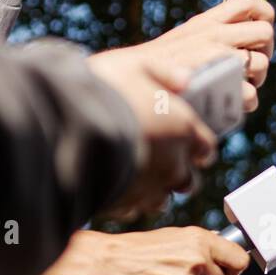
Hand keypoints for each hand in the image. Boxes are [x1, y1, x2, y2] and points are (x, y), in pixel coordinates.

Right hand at [30, 227, 249, 274]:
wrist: (112, 263)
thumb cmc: (142, 248)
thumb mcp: (176, 236)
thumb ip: (202, 246)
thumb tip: (225, 254)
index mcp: (201, 241)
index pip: (238, 261)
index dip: (234, 268)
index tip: (229, 270)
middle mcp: (198, 262)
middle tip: (184, 274)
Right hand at [88, 48, 214, 216]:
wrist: (69, 125)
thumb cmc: (104, 90)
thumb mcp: (135, 64)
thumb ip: (164, 72)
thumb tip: (186, 78)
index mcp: (183, 130)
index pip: (206, 147)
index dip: (198, 146)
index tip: (190, 143)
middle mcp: (173, 165)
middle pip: (189, 181)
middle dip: (181, 174)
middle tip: (164, 163)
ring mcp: (148, 190)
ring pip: (161, 201)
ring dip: (154, 191)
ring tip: (138, 180)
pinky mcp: (122, 205)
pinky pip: (130, 209)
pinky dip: (125, 201)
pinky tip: (113, 188)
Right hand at [140, 0, 275, 110]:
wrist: (133, 87)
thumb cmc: (160, 69)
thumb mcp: (184, 41)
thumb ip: (212, 34)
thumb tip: (249, 32)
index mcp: (206, 22)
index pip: (249, 2)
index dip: (264, 13)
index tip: (263, 25)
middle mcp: (216, 35)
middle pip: (266, 33)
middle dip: (266, 51)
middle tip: (253, 65)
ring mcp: (220, 59)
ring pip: (262, 64)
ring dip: (256, 80)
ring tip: (239, 87)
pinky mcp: (222, 85)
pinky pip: (252, 94)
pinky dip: (245, 103)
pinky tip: (231, 105)